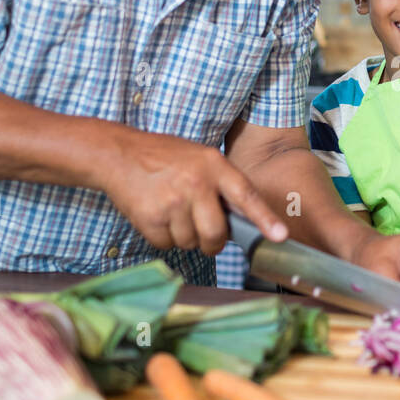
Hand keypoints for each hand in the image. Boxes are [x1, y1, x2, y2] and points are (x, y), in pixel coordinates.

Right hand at [98, 129, 286, 254]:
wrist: (119, 154)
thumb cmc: (165, 157)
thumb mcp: (201, 158)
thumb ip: (222, 184)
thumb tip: (244, 221)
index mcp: (214, 165)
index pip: (246, 195)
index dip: (265, 219)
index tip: (280, 237)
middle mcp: (195, 183)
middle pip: (216, 234)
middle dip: (213, 243)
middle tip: (206, 235)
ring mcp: (172, 202)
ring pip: (191, 243)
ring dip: (185, 237)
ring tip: (173, 211)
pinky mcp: (150, 218)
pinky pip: (167, 245)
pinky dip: (164, 238)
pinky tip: (158, 216)